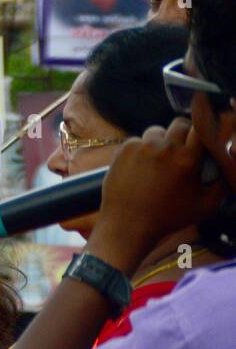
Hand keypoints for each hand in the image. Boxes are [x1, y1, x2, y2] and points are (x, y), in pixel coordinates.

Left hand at [90, 117, 226, 270]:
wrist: (128, 224)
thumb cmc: (169, 217)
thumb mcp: (206, 206)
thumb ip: (221, 184)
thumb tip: (227, 166)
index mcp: (187, 159)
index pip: (201, 129)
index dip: (203, 131)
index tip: (202, 139)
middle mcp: (164, 148)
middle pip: (179, 124)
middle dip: (184, 134)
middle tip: (183, 148)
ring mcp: (142, 146)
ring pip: (157, 131)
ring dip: (161, 140)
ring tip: (161, 158)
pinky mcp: (124, 149)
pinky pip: (138, 140)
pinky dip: (142, 149)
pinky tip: (143, 166)